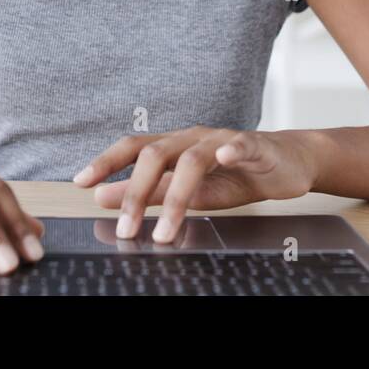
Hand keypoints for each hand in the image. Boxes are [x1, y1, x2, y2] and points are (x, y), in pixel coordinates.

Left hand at [72, 127, 318, 243]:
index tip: (81, 182)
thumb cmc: (235, 175)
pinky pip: (243, 144)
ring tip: (165, 231)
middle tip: (125, 229)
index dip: (106, 161)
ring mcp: (224, 139)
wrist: (287, 163)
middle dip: (136, 193)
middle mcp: (193, 137)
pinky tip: (226, 158)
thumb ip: (149, 192)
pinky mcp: (257, 146)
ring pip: (192, 159)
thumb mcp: (187, 189)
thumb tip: (101, 197)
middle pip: (156, 154)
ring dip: (175, 196)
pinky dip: (234, 150)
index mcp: (174, 144)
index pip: (133, 148)